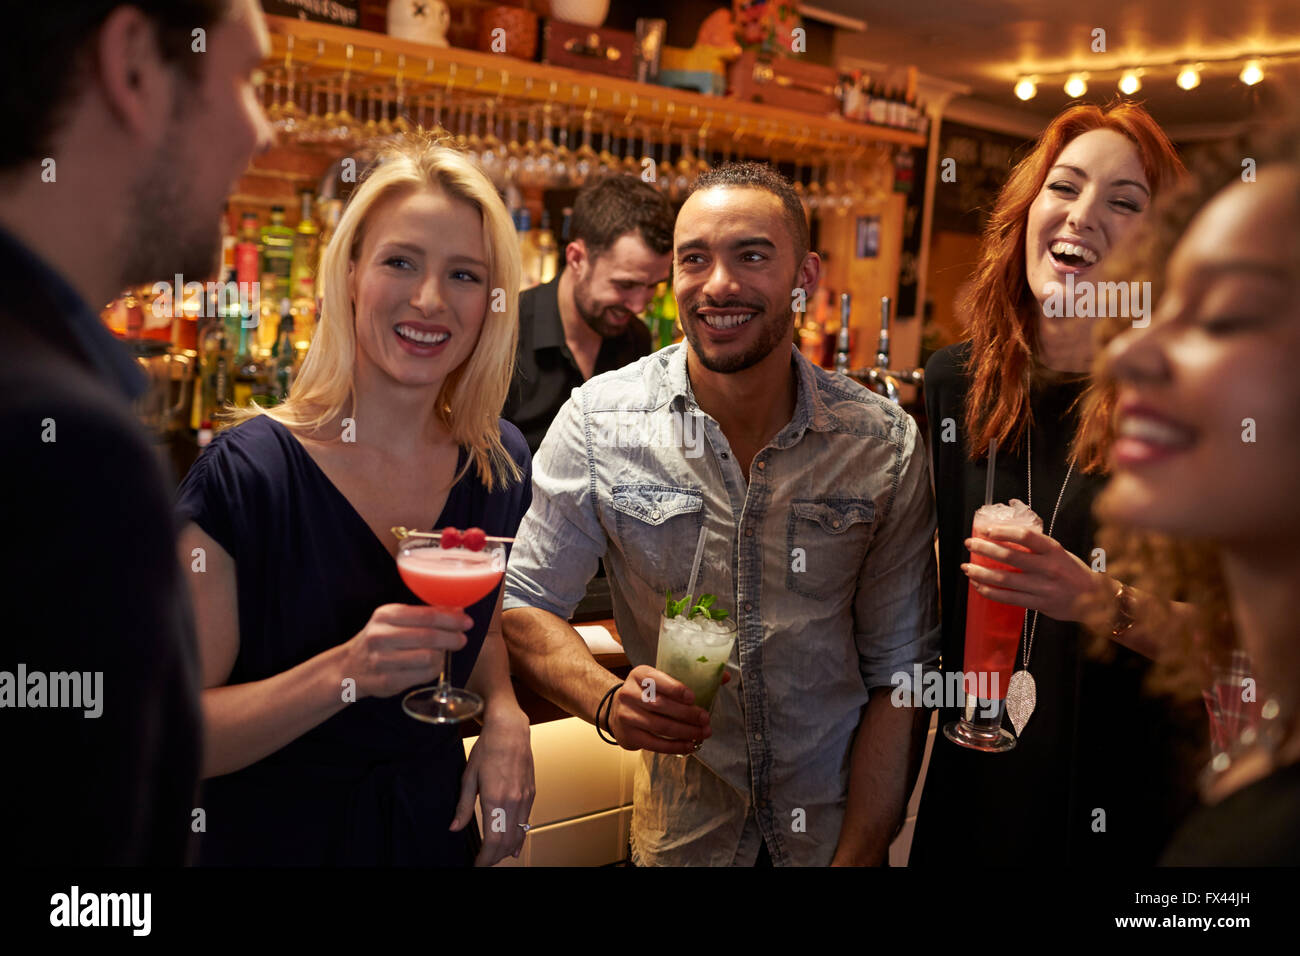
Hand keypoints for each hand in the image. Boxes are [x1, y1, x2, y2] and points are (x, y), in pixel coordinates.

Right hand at [335, 604, 470, 698]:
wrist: (349, 667)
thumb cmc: (380, 640)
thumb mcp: (394, 619)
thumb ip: (423, 615)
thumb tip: (458, 610)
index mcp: (385, 615)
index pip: (426, 615)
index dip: (451, 619)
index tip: (466, 621)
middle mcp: (381, 636)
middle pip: (429, 636)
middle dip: (452, 637)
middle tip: (462, 639)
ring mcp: (382, 660)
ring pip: (428, 657)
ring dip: (443, 655)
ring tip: (445, 652)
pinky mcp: (387, 681)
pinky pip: (422, 675)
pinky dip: (434, 670)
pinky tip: (434, 665)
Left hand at [453, 708, 534, 865]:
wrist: (509, 730)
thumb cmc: (488, 748)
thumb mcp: (468, 777)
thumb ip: (463, 806)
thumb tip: (455, 826)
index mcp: (495, 799)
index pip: (492, 841)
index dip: (484, 858)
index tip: (477, 864)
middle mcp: (514, 802)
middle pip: (506, 842)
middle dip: (495, 857)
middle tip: (484, 862)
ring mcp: (525, 798)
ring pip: (519, 834)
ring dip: (507, 849)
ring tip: (495, 856)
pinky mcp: (531, 793)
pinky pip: (526, 822)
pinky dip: (519, 836)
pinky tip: (513, 843)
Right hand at [606, 664, 728, 753]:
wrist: (618, 710)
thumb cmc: (648, 693)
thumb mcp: (661, 680)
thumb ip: (691, 677)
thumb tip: (725, 677)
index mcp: (640, 675)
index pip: (656, 680)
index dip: (675, 689)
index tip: (693, 697)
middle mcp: (629, 693)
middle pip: (660, 705)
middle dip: (686, 714)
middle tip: (706, 719)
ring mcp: (626, 715)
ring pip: (659, 725)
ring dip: (684, 732)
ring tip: (702, 733)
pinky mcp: (629, 735)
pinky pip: (654, 743)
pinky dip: (674, 746)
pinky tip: (689, 746)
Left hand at [961, 525, 1108, 622]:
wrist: (1096, 600)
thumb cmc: (1073, 572)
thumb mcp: (1059, 552)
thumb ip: (1035, 543)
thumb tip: (1009, 522)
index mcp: (1054, 550)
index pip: (1026, 536)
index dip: (1004, 532)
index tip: (987, 530)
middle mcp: (1048, 568)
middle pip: (1010, 557)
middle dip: (985, 549)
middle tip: (970, 544)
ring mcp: (1043, 587)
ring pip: (1005, 580)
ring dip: (982, 572)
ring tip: (967, 567)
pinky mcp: (1038, 604)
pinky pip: (1008, 598)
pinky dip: (990, 591)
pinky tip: (978, 585)